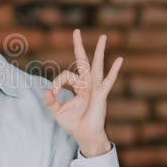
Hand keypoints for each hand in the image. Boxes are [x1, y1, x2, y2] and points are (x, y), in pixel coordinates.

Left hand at [43, 30, 122, 157]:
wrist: (84, 136)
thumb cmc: (73, 124)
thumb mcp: (57, 112)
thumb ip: (51, 102)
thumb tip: (46, 91)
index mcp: (78, 87)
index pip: (67, 75)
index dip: (58, 82)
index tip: (53, 93)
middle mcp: (88, 84)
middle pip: (83, 61)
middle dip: (79, 46)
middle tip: (76, 31)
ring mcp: (95, 88)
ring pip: (97, 66)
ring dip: (100, 51)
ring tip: (104, 36)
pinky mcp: (101, 95)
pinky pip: (108, 81)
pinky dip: (114, 71)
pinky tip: (120, 59)